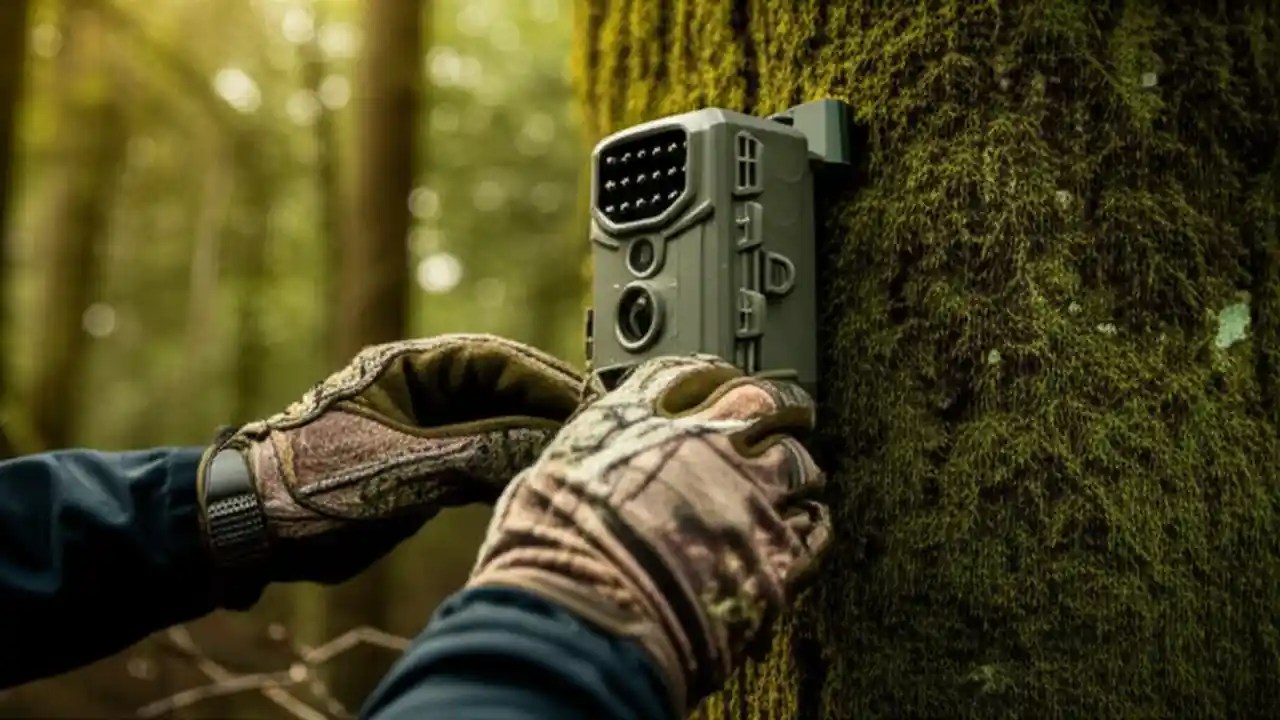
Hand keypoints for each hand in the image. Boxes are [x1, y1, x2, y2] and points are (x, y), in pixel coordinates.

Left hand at [196, 334, 584, 601]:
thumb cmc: (311, 484)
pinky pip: (480, 459)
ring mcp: (423, 430)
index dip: (542, 381)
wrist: (256, 529)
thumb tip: (544, 440)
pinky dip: (509, 467)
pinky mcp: (423, 468)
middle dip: (545, 407)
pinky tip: (537, 477)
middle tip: (591, 427)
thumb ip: (477, 450)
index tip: (582, 402)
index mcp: (408, 368)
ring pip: (494, 426)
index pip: (493, 362)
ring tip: (573, 453)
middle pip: (500, 390)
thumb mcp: (403, 466)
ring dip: (531, 439)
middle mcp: (420, 391)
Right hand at [465, 354, 831, 715]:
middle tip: (778, 416)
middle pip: (760, 400)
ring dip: (795, 469)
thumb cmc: (550, 556)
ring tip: (791, 481)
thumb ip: (583, 460)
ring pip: (798, 461)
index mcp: (641, 418)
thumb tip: (585, 468)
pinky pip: (816, 528)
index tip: (714, 386)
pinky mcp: (780, 554)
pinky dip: (812, 525)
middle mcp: (703, 442)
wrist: (586, 618)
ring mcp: (749, 495)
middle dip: (772, 407)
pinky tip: (806, 527)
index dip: (704, 379)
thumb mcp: (548, 480)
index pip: (685, 373)